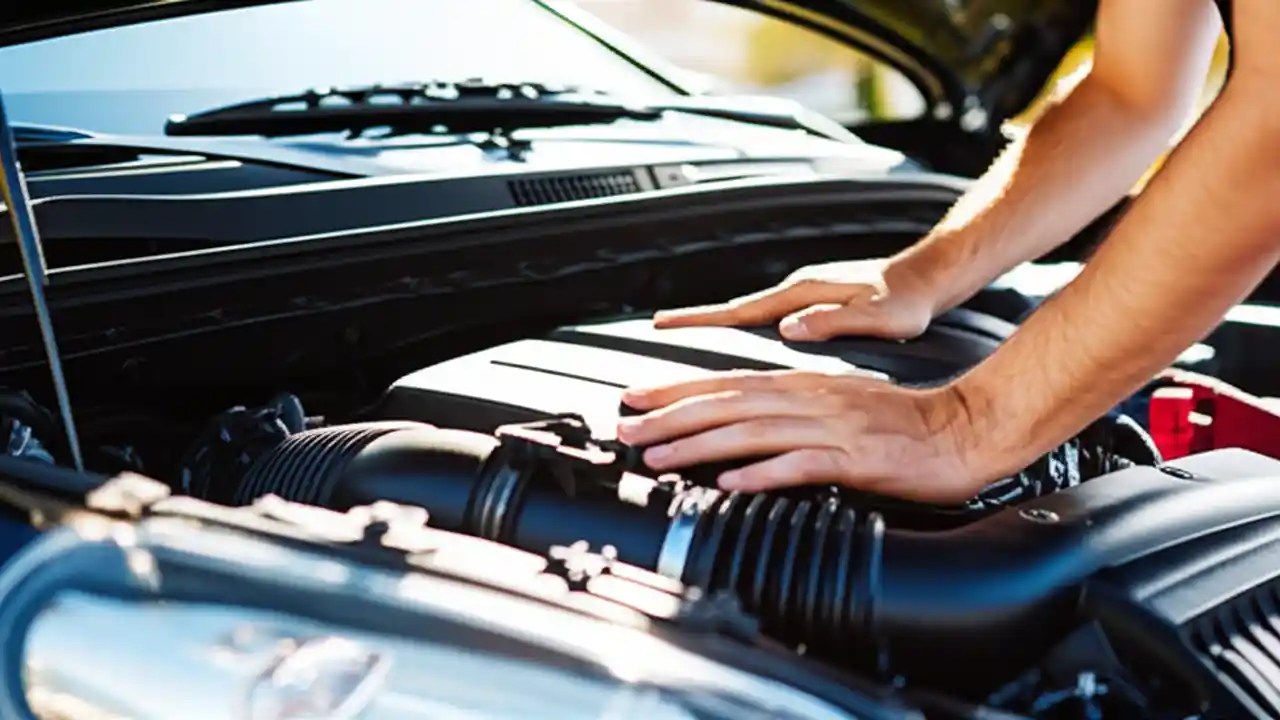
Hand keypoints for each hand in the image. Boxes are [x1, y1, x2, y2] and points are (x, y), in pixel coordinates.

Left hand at [616, 370, 992, 503]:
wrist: (964, 429)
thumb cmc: (902, 423)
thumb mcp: (837, 406)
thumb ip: (789, 414)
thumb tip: (741, 430)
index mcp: (803, 385)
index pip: (726, 384)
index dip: (676, 391)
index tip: (636, 398)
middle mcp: (810, 399)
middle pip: (728, 404)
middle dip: (671, 416)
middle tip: (627, 427)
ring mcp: (832, 427)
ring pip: (752, 431)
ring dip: (700, 445)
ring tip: (658, 456)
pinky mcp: (856, 458)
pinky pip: (802, 465)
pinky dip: (763, 473)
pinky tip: (731, 484)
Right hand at [653, 259, 935, 340]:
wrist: (930, 278)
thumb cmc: (909, 302)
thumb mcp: (877, 318)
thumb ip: (833, 322)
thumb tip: (789, 328)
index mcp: (802, 294)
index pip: (738, 311)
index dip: (699, 321)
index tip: (662, 326)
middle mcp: (796, 291)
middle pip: (732, 310)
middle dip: (693, 321)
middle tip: (657, 330)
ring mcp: (803, 295)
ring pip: (747, 314)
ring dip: (716, 325)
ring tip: (686, 341)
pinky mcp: (812, 303)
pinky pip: (765, 317)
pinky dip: (742, 327)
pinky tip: (740, 340)